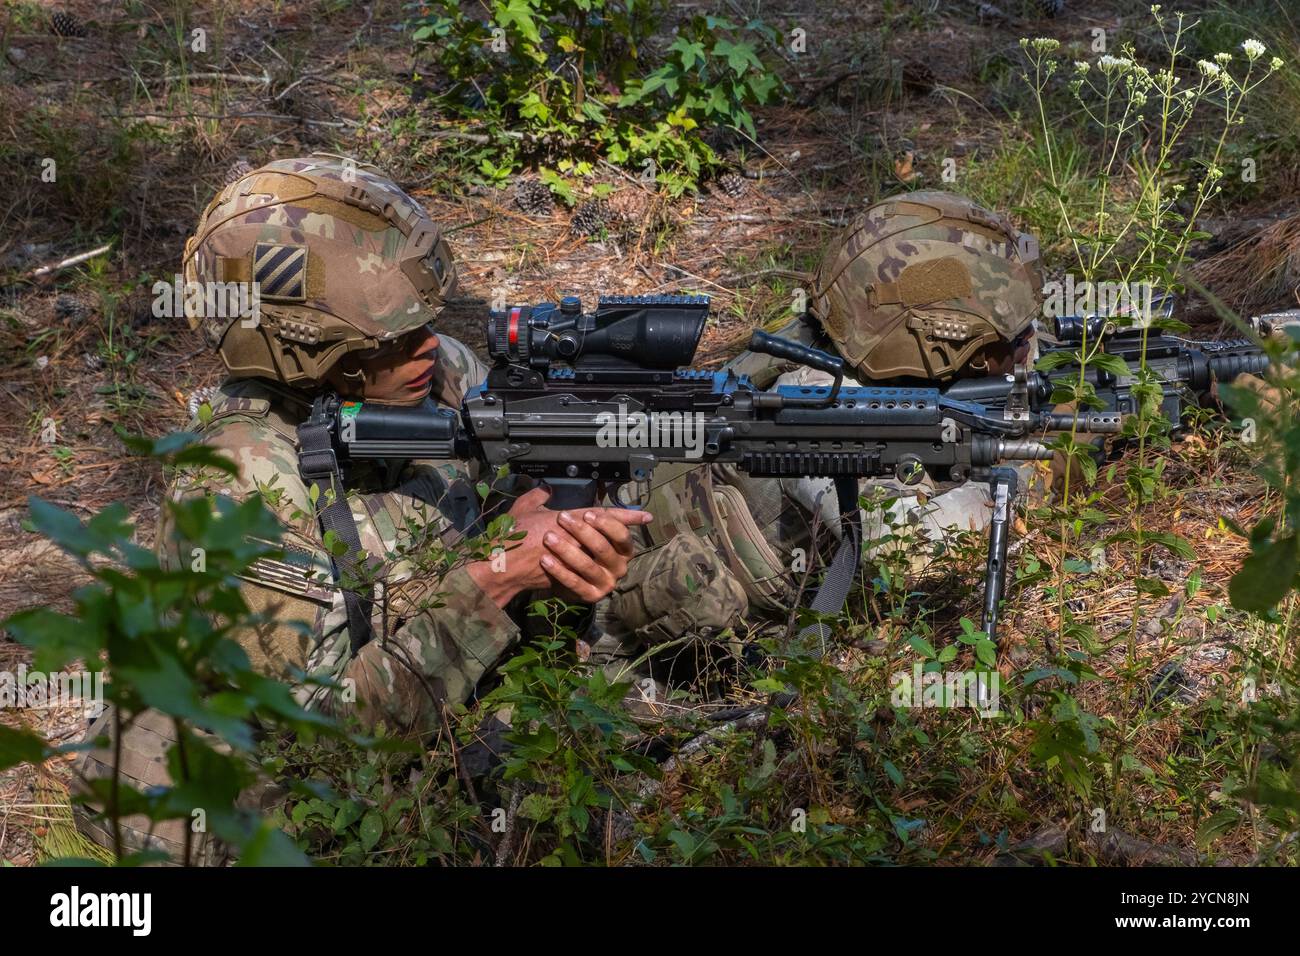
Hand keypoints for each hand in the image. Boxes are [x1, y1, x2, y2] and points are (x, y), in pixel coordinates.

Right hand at [467, 487, 651, 606]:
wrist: (504, 565)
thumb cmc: (512, 536)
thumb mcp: (526, 508)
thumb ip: (539, 496)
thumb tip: (546, 490)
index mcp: (569, 519)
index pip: (605, 515)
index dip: (626, 515)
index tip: (645, 515)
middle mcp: (579, 539)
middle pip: (610, 536)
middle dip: (619, 532)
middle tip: (632, 527)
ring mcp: (579, 561)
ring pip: (605, 556)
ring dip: (608, 552)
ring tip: (616, 550)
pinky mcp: (575, 581)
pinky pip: (593, 575)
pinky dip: (598, 571)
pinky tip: (606, 570)